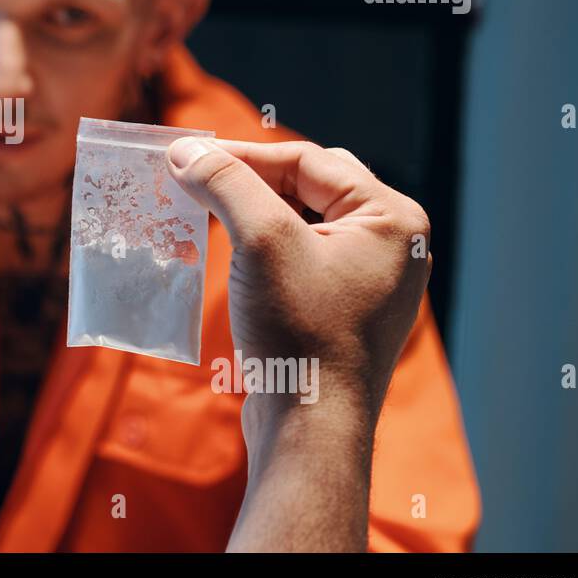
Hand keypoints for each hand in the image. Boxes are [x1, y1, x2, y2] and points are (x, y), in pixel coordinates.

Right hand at [167, 138, 432, 549]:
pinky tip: (229, 254)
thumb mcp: (260, 241)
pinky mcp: (344, 311)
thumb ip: (226, 183)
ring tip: (206, 213)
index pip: (308, 161)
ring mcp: (371, 281)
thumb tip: (184, 148)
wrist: (309, 428)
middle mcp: (393, 245)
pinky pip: (301, 258)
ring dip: (253, 214)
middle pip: (309, 186)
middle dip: (251, 181)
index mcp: (393, 219)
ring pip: (303, 222)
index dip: (244, 156)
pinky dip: (262, 248)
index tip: (189, 159)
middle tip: (199, 181)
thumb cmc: (299, 331)